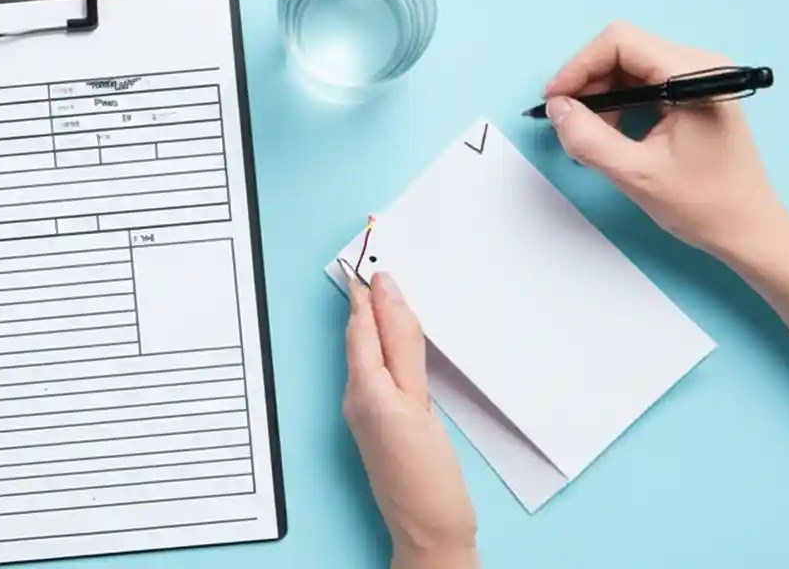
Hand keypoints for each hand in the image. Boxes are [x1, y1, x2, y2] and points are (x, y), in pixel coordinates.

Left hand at [344, 272, 477, 568]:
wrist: (431, 534)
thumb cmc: (429, 478)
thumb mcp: (419, 403)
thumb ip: (403, 346)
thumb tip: (387, 294)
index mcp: (364, 389)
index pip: (360, 325)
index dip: (364, 289)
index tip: (369, 254)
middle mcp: (357, 398)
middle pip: (360, 337)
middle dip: (369, 301)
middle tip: (377, 261)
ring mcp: (366, 414)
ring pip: (369, 353)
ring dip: (379, 321)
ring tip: (391, 290)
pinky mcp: (382, 425)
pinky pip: (379, 373)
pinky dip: (387, 348)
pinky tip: (401, 342)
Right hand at [542, 21, 785, 259]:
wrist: (748, 228)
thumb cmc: (703, 204)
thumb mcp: (637, 174)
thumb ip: (589, 139)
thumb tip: (556, 108)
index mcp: (693, 74)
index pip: (620, 42)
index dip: (578, 66)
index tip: (554, 102)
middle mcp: (698, 64)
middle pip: (623, 50)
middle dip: (587, 83)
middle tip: (568, 124)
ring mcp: (697, 78)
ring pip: (629, 66)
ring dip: (600, 96)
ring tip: (592, 136)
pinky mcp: (693, 93)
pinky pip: (643, 83)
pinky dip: (617, 103)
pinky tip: (612, 134)